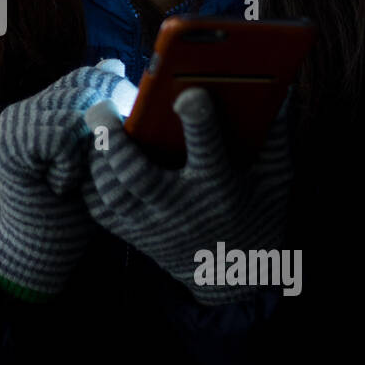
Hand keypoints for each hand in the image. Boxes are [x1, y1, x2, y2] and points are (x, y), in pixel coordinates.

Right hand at [0, 59, 138, 301]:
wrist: (42, 249)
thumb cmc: (75, 206)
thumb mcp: (98, 153)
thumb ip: (104, 114)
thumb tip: (115, 63)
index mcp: (44, 108)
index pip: (85, 77)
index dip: (112, 94)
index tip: (123, 126)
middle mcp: (23, 110)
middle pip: (81, 87)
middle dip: (104, 119)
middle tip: (96, 161)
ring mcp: (13, 125)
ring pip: (74, 109)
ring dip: (86, 148)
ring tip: (74, 176)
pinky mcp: (10, 144)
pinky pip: (60, 134)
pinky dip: (70, 163)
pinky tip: (60, 184)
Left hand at [82, 76, 295, 304]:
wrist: (235, 274)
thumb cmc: (258, 214)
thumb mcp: (275, 177)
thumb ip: (272, 135)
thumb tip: (274, 90)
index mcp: (218, 188)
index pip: (208, 151)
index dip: (200, 122)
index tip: (189, 93)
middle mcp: (180, 207)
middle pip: (137, 174)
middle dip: (116, 141)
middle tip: (101, 107)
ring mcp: (152, 223)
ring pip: (112, 191)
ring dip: (97, 158)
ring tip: (93, 125)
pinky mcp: (133, 234)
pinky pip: (99, 208)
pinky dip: (90, 180)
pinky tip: (90, 155)